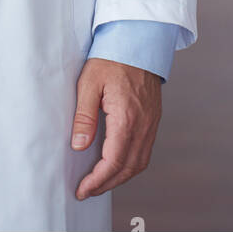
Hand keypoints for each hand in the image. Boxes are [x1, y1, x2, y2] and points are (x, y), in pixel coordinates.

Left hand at [71, 57, 161, 199]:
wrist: (139, 41)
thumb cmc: (112, 58)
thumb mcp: (89, 83)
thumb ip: (84, 117)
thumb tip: (79, 146)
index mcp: (126, 118)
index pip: (113, 162)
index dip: (97, 181)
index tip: (82, 190)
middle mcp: (143, 125)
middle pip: (128, 168)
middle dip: (107, 184)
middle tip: (88, 190)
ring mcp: (151, 123)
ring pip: (139, 162)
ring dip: (120, 177)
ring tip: (100, 182)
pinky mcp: (153, 119)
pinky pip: (145, 151)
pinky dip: (131, 164)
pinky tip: (117, 163)